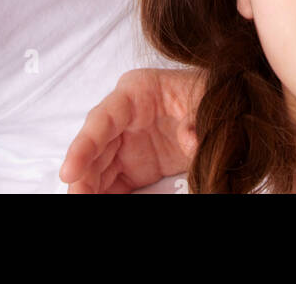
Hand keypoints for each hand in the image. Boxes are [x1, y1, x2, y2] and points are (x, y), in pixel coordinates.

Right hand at [59, 67, 203, 193]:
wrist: (226, 107)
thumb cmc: (210, 92)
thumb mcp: (208, 98)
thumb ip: (196, 117)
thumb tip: (189, 137)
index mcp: (138, 91)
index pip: (103, 117)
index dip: (84, 144)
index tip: (69, 170)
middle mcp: (125, 117)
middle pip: (94, 147)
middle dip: (81, 175)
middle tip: (75, 197)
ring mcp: (127, 143)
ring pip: (98, 168)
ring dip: (88, 187)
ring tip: (82, 203)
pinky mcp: (135, 166)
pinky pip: (112, 183)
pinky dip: (103, 195)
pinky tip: (97, 204)